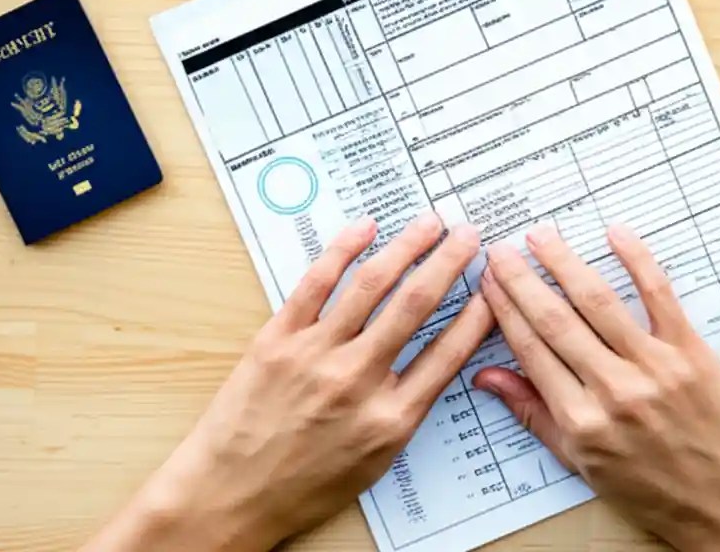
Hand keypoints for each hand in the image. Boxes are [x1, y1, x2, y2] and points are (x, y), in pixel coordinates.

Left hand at [84, 212, 491, 551]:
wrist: (229, 496)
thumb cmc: (299, 486)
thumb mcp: (374, 462)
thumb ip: (405, 411)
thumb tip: (432, 365)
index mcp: (390, 418)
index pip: (448, 353)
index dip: (477, 315)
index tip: (490, 288)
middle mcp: (357, 380)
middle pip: (417, 306)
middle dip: (449, 262)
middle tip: (468, 236)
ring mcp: (315, 355)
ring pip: (372, 285)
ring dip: (408, 246)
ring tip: (429, 223)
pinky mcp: (277, 339)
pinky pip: (316, 283)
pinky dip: (344, 250)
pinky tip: (365, 230)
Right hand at [472, 224, 719, 551]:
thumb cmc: (654, 492)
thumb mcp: (583, 465)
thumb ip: (535, 413)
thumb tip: (487, 377)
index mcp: (581, 422)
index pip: (531, 350)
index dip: (505, 311)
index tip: (489, 283)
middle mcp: (613, 392)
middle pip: (555, 321)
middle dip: (522, 281)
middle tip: (501, 251)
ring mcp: (654, 370)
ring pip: (598, 303)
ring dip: (565, 263)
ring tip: (542, 237)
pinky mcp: (692, 355)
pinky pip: (660, 297)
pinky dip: (637, 260)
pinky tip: (615, 235)